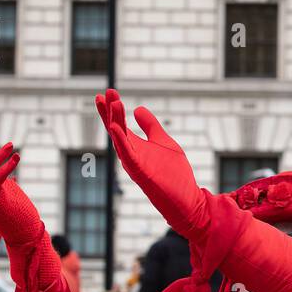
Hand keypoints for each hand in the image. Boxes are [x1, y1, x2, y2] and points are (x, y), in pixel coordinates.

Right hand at [96, 89, 207, 236]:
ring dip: (114, 120)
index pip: (119, 124)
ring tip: (112, 102)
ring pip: (119, 139)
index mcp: (134, 146)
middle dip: (109, 111)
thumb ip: (151, 126)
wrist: (186, 199)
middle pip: (115, 129)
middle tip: (104, 92)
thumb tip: (138, 108)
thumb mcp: (163, 142)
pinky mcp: (140, 172)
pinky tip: (115, 127)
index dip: (112, 109)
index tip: (107, 92)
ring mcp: (133, 163)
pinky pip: (127, 154)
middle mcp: (130, 154)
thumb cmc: (174, 174)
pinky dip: (120, 141)